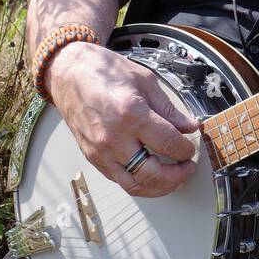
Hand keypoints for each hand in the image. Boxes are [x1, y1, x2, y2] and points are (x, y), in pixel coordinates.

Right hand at [47, 41, 200, 197]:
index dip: (186, 150)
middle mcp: (114, 138)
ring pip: (135, 185)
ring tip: (173, 178)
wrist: (68, 73)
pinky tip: (151, 174)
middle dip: (178, 175)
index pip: (169, 144)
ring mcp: (101, 151)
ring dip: (159, 187)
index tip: (190, 147)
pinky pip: (119, 180)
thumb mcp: (145, 81)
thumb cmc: (103, 71)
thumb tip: (189, 127)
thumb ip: (169, 109)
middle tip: (187, 167)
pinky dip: (139, 182)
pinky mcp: (92, 157)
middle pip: (153, 174)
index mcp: (131, 114)